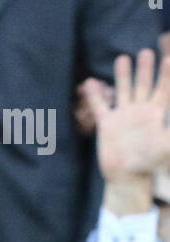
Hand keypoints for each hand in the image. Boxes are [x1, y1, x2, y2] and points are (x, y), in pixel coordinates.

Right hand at [81, 50, 169, 201]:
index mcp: (154, 113)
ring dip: (123, 75)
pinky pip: (100, 106)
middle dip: (145, 69)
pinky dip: (95, 95)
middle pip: (143, 85)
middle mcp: (139, 111)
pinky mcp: (107, 124)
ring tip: (123, 58)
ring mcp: (122, 115)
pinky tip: (90, 82)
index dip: (166, 75)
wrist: (126, 177)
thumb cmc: (147, 164)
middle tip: (146, 52)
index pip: (163, 89)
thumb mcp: (165, 148)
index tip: (168, 58)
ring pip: (123, 90)